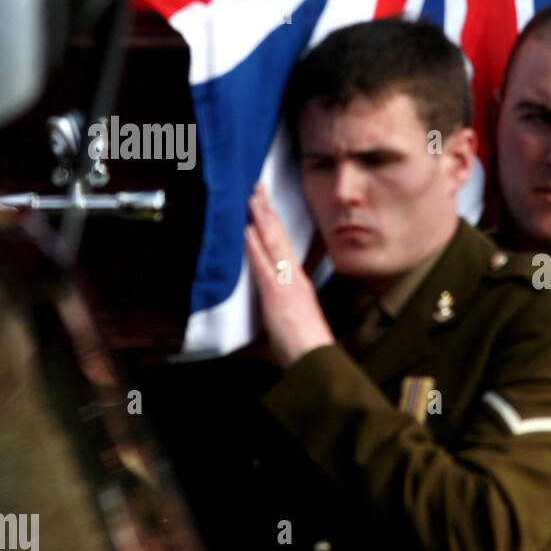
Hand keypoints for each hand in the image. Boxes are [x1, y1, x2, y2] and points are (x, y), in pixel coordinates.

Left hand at [244, 184, 334, 367]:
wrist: (314, 361)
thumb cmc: (302, 352)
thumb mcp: (276, 338)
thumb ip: (257, 336)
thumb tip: (235, 346)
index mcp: (297, 286)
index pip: (283, 249)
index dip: (273, 227)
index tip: (265, 209)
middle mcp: (295, 280)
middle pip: (279, 238)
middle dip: (267, 212)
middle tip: (258, 190)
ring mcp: (287, 285)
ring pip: (273, 244)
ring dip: (262, 219)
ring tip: (254, 197)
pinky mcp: (279, 294)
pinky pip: (265, 263)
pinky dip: (257, 245)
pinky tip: (249, 230)